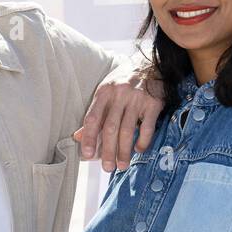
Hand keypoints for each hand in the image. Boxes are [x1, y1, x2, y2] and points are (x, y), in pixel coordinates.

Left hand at [74, 57, 164, 171]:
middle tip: (107, 168)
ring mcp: (137, 99)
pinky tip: (138, 150)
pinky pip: (147, 127)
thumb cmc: (123, 81)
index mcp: (104, 92)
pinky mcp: (153, 103)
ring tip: (122, 165)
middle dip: (107, 151)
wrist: (151, 63)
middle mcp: (119, 95)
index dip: (89, 138)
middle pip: (110, 128)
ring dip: (124, 151)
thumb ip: (94, 114)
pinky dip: (142, 141)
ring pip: (128, 130)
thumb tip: (78, 137)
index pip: (92, 119)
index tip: (87, 155)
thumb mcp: (106, 92)